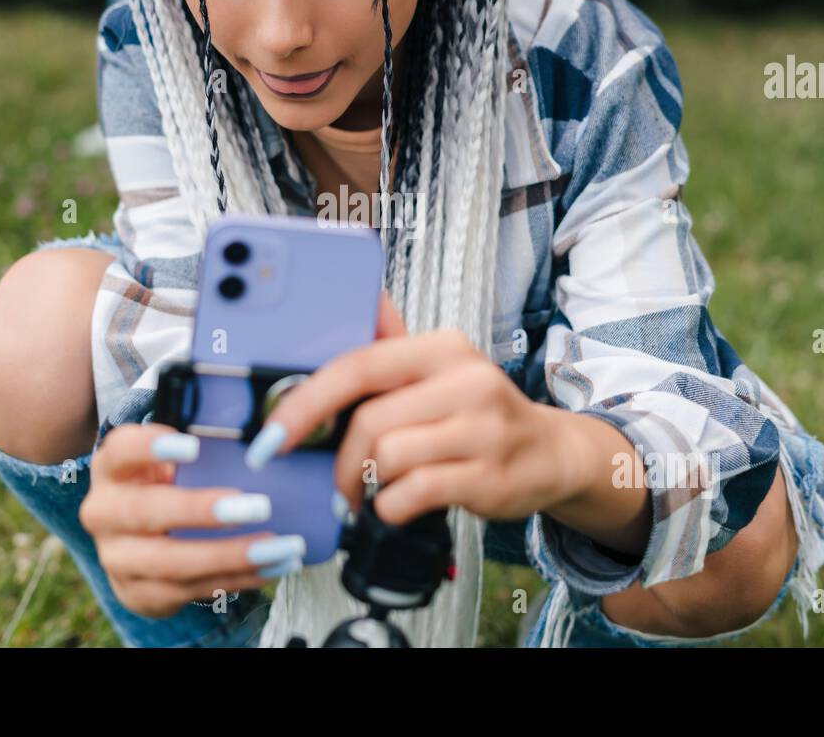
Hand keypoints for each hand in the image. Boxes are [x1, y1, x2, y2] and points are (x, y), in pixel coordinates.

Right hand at [80, 423, 307, 617]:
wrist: (133, 540)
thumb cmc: (165, 484)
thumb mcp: (171, 459)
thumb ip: (201, 447)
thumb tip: (264, 440)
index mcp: (112, 468)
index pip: (121, 451)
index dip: (151, 447)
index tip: (194, 446)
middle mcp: (104, 513)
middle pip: (147, 512)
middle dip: (203, 511)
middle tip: (257, 507)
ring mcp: (116, 558)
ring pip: (172, 562)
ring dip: (233, 556)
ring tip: (281, 546)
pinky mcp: (138, 593)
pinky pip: (191, 590)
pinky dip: (239, 579)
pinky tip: (274, 566)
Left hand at [242, 292, 584, 525]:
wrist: (551, 453)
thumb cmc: (479, 415)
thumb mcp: (439, 373)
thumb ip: (385, 356)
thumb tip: (331, 316)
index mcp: (442, 349)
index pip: (359, 365)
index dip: (306, 402)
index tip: (273, 435)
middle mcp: (467, 381)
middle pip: (370, 421)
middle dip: (341, 462)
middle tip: (341, 483)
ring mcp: (482, 430)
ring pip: (389, 458)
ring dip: (368, 486)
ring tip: (377, 492)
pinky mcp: (489, 476)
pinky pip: (412, 493)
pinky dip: (391, 507)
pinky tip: (399, 503)